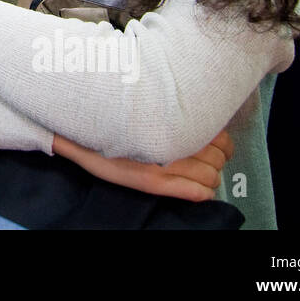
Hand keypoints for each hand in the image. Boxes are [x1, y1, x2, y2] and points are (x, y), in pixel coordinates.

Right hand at [53, 129, 234, 201]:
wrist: (78, 133)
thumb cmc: (111, 118)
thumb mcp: (143, 107)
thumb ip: (173, 111)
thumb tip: (204, 115)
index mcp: (172, 121)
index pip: (219, 137)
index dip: (222, 143)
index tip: (214, 143)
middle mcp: (170, 140)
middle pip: (218, 157)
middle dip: (218, 159)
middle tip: (207, 157)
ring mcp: (163, 162)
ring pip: (211, 175)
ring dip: (212, 175)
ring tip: (202, 172)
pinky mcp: (152, 181)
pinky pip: (196, 192)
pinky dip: (203, 192)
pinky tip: (199, 190)